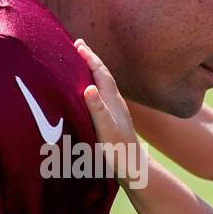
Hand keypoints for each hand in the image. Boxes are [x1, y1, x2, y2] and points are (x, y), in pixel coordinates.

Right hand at [75, 39, 144, 187]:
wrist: (135, 169)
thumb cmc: (118, 152)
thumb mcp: (105, 131)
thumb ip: (97, 110)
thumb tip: (88, 87)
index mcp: (112, 101)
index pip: (100, 73)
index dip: (89, 58)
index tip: (77, 44)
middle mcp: (116, 102)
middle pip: (103, 75)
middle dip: (90, 59)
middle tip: (78, 45)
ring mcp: (116, 111)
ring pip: (103, 85)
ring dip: (92, 72)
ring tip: (82, 63)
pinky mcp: (114, 121)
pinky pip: (102, 96)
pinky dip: (94, 87)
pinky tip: (90, 93)